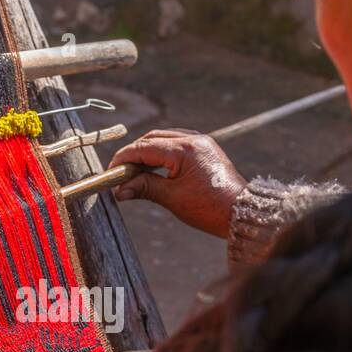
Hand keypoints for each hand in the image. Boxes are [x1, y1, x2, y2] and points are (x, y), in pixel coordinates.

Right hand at [107, 130, 247, 237]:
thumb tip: (120, 191)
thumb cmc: (208, 208)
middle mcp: (193, 139)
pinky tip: (154, 168)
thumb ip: (144, 188)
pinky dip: (162, 153)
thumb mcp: (172, 198)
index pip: (144, 147)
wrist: (240, 213)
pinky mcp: (205, 148)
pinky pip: (176, 143)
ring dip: (147, 152)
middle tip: (121, 174)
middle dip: (134, 154)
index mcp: (184, 150)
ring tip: (135, 173)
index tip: (111, 172)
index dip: (124, 158)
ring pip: (164, 139)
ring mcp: (201, 142)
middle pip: (152, 139)